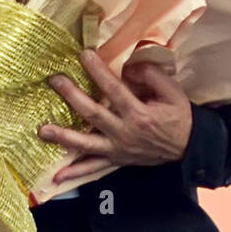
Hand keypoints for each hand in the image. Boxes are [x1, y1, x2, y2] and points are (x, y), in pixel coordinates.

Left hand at [39, 49, 192, 183]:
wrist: (188, 147)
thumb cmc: (178, 116)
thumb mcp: (172, 91)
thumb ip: (151, 76)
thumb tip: (128, 68)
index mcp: (139, 114)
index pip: (114, 89)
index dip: (98, 71)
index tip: (83, 54)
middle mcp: (124, 133)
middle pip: (93, 114)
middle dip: (72, 96)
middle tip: (55, 81)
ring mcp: (118, 150)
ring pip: (86, 144)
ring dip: (63, 137)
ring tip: (42, 130)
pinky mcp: (116, 161)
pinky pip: (93, 170)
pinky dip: (76, 174)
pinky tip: (57, 177)